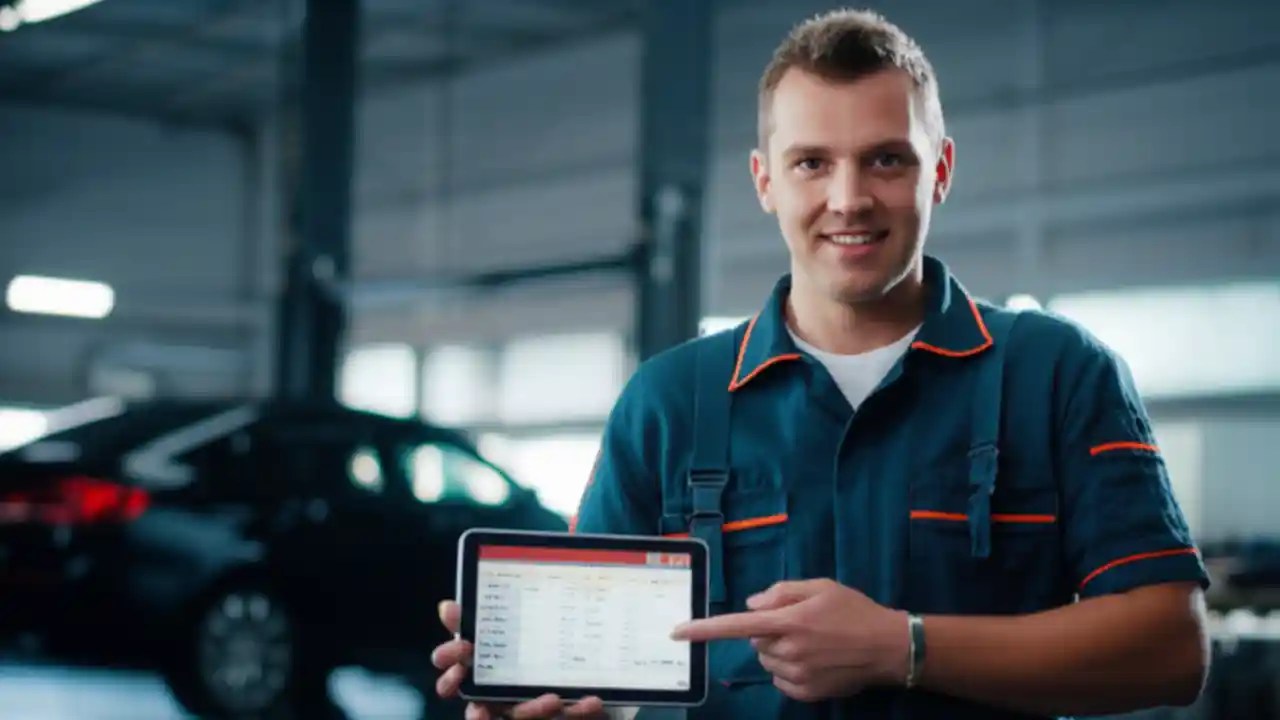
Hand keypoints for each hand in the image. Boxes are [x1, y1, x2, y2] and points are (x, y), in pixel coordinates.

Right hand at [431, 600, 608, 718]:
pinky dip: (578, 710)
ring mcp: (527, 709)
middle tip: (485, 705)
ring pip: (521, 717)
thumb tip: (446, 607)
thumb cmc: (525, 647)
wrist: (574, 666)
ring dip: (533, 710)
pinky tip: (591, 700)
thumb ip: (474, 620)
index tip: (457, 668)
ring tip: (551, 698)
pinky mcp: (556, 716)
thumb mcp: (501, 628)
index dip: (449, 680)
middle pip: (481, 710)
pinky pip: (567, 717)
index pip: (453, 684)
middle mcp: (498, 698)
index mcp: (480, 675)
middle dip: (481, 712)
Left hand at [670, 579, 908, 701]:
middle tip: (800, 624)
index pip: (735, 626)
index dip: (703, 630)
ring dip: (779, 651)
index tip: (677, 633)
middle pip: (756, 641)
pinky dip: (789, 670)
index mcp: (788, 622)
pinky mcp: (806, 693)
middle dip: (769, 631)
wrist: (889, 647)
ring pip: (767, 661)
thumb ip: (781, 593)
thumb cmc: (855, 610)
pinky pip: (780, 680)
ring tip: (813, 642)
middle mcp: (788, 651)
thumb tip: (751, 605)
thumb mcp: (820, 587)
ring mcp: (797, 675)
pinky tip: (815, 660)